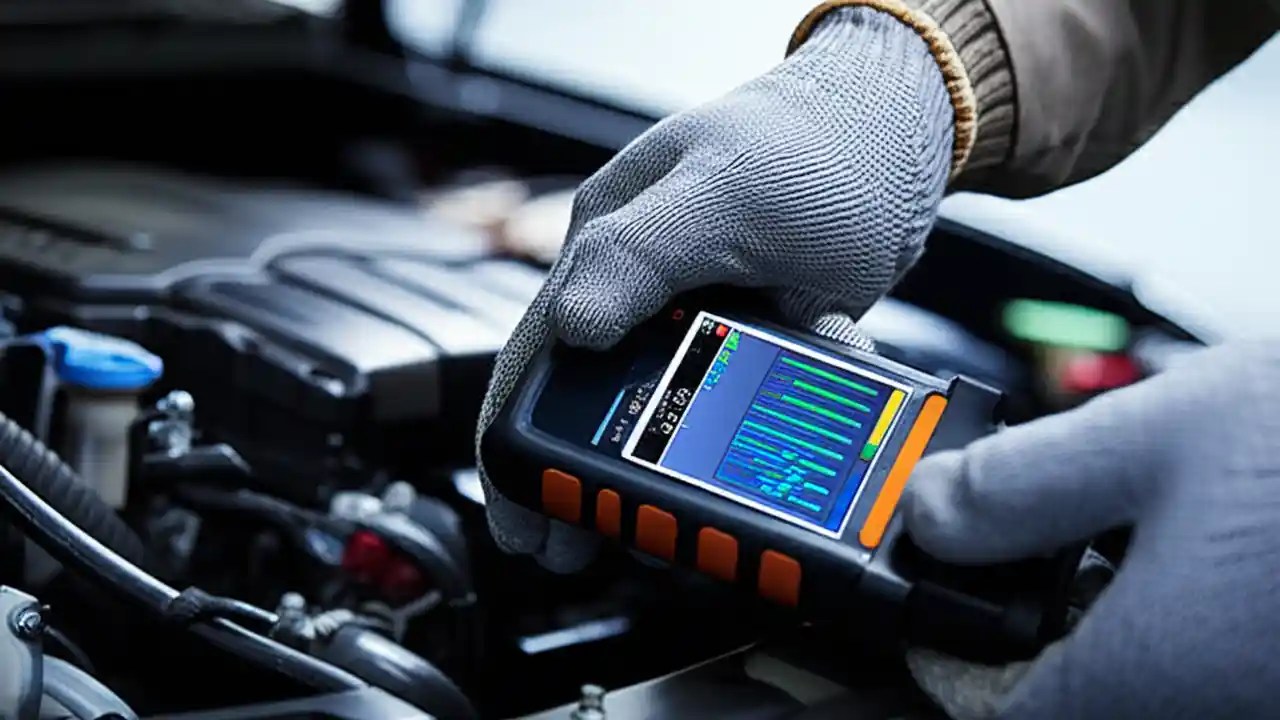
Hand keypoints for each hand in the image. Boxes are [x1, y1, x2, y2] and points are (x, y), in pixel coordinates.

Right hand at [477, 5, 955, 569]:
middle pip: (589, 398)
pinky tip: (742, 472)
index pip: (538, 352)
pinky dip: (732, 444)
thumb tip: (574, 326)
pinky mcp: (748, 337)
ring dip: (656, 473)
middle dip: (579, 480)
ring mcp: (696, 313)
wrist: (907, 137)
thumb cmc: (820, 143)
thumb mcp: (726, 194)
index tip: (522, 515)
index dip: (518, 441)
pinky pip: (727, 407)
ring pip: (657, 413)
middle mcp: (640, 282)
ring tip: (660, 533)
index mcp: (609, 240)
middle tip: (579, 545)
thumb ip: (641, 253)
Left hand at [901, 342, 1279, 719]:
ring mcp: (1257, 686)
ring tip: (1079, 524)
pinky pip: (1200, 643)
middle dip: (1017, 622)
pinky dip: (1162, 597)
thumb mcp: (1150, 439)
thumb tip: (928, 508)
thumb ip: (1018, 483)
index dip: (941, 663)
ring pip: (1141, 665)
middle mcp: (1212, 701)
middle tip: (992, 552)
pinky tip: (1173, 527)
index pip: (998, 714)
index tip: (923, 615)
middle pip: (1072, 689)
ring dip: (1092, 607)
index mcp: (1151, 671)